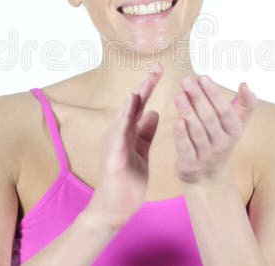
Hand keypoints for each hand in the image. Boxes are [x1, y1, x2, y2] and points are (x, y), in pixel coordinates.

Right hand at [86, 63, 162, 227]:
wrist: (114, 208)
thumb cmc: (127, 181)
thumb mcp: (141, 151)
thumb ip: (146, 132)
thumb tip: (154, 112)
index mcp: (128, 133)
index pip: (141, 105)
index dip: (150, 87)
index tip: (161, 70)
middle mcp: (119, 133)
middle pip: (134, 105)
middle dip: (146, 85)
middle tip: (159, 66)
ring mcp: (114, 143)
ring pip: (126, 114)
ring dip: (136, 97)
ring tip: (147, 80)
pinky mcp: (113, 155)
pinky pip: (120, 132)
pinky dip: (126, 116)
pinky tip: (132, 104)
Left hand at [173, 75, 257, 185]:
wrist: (209, 178)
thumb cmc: (220, 142)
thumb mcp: (235, 126)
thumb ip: (243, 105)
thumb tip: (246, 85)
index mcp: (234, 131)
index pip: (224, 110)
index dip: (214, 94)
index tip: (203, 77)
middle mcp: (222, 144)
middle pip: (210, 118)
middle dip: (198, 98)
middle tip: (186, 80)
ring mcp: (206, 155)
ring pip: (198, 131)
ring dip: (188, 112)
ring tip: (179, 95)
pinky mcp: (191, 165)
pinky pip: (187, 148)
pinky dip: (182, 136)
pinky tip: (177, 121)